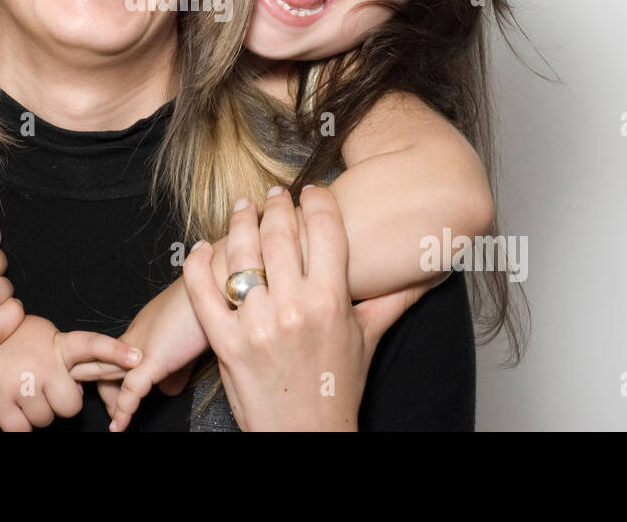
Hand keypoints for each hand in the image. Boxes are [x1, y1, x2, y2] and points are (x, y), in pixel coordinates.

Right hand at [0, 315, 142, 430]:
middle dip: (60, 404)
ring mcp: (20, 385)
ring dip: (37, 413)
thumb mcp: (42, 334)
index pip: (92, 345)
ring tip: (22, 390)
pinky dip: (19, 425)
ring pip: (46, 421)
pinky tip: (12, 407)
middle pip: (71, 406)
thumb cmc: (10, 339)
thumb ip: (67, 352)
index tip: (137, 359)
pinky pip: (22, 431)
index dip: (115, 353)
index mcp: (57, 345)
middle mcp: (42, 364)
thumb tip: (94, 370)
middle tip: (45, 389)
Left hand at [101, 276, 208, 431]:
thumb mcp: (189, 341)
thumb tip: (168, 389)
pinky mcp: (153, 359)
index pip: (113, 357)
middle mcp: (135, 338)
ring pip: (107, 376)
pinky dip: (123, 411)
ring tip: (111, 421)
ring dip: (107, 401)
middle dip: (100, 390)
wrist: (215, 284)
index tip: (113, 396)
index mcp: (141, 330)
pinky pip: (131, 390)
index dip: (108, 376)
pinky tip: (119, 426)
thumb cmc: (208, 305)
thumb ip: (177, 368)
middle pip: (101, 365)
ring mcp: (140, 349)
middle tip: (107, 410)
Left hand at [182, 185, 436, 430]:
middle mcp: (294, 308)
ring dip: (239, 223)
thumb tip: (429, 272)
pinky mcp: (225, 342)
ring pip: (241, 254)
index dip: (317, 201)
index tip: (312, 192)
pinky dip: (196, 265)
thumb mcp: (368, 339)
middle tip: (273, 195)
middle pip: (280, 234)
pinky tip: (199, 248)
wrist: (306, 435)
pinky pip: (203, 292)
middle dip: (275, 206)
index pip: (325, 229)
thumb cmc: (337, 387)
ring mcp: (256, 324)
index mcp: (331, 301)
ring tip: (242, 208)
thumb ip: (395, 299)